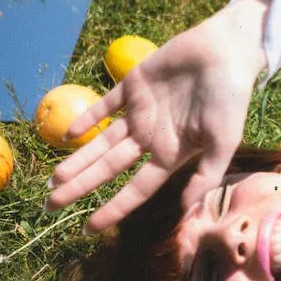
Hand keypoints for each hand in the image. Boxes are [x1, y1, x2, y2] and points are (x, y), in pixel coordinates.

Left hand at [44, 0, 269, 232]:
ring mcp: (141, 111)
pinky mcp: (134, 85)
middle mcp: (152, 136)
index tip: (89, 228)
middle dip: (80, 187)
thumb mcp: (224, 142)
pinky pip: (104, 105)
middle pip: (109, 168)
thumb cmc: (230, 99)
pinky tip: (68, 135)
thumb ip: (206, 176)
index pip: (136, 188)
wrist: (226, 51)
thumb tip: (184, 210)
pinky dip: (86, 118)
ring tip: (51, 180)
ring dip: (77, 160)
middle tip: (50, 205)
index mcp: (172, 153)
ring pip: (101, 141)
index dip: (113, 208)